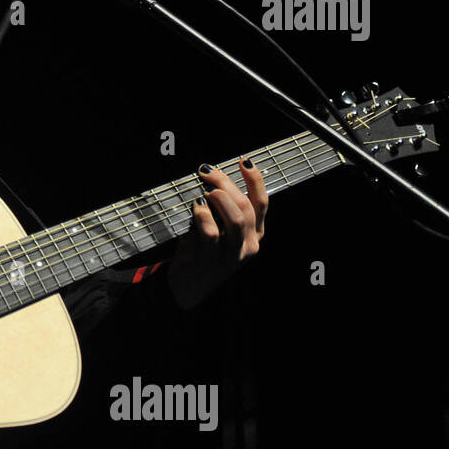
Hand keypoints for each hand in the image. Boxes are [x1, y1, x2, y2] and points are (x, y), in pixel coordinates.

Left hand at [166, 158, 268, 310]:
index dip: (255, 180)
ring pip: (235, 219)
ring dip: (219, 198)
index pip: (261, 202)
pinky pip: (211, 234)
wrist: (187, 287)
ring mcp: (232, 256)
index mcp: (254, 234)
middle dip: (226, 184)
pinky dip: (203, 216)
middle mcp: (249, 245)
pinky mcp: (212, 263)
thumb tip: (212, 178)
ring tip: (204, 190)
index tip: (244, 161)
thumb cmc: (201, 252)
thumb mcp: (216, 226)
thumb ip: (219, 208)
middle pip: (245, 206)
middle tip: (206, 172)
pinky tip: (196, 207)